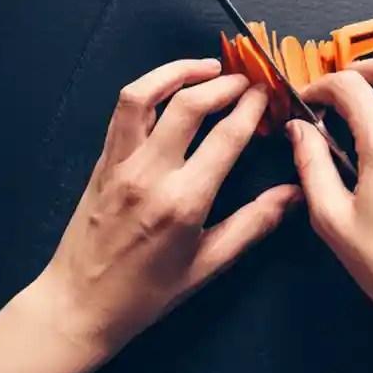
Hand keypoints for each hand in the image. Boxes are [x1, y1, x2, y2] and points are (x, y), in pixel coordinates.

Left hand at [39, 58, 299, 353]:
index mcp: (183, 203)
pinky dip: (149, 88)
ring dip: (178, 72)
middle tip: (248, 80)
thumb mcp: (207, 266)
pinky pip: (124, 111)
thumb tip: (293, 195)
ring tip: (208, 68)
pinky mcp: (102, 162)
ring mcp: (120, 164)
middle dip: (224, 84)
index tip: (267, 95)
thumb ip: (253, 225)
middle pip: (189, 106)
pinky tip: (169, 87)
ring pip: (145, 95)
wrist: (79, 304)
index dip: (252, 108)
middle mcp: (149, 175)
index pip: (226, 137)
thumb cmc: (145, 295)